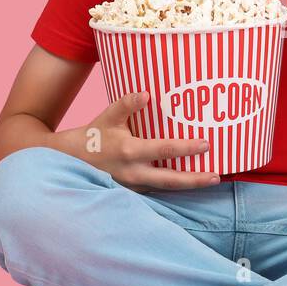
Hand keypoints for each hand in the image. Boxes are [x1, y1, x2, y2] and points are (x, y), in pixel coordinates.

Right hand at [69, 90, 220, 192]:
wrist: (70, 160)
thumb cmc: (92, 136)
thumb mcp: (108, 116)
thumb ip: (127, 104)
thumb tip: (147, 94)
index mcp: (130, 152)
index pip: (165, 150)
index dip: (187, 148)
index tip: (206, 144)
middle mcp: (133, 173)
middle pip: (171, 180)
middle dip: (195, 180)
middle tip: (217, 176)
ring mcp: (132, 186)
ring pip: (165, 189)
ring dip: (187, 186)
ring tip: (209, 179)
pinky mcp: (131, 191)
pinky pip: (156, 190)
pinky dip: (172, 187)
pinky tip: (186, 183)